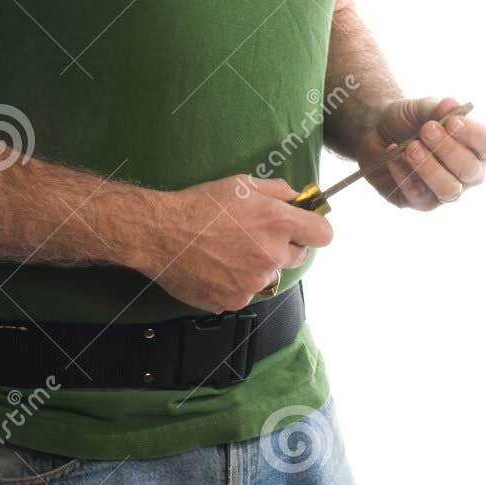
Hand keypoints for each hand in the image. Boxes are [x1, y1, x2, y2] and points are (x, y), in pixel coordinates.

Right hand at [144, 174, 332, 313]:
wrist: (161, 233)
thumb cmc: (200, 205)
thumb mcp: (242, 184)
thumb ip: (278, 190)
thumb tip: (298, 198)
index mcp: (278, 223)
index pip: (324, 234)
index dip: (314, 229)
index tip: (305, 229)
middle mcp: (271, 255)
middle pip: (298, 257)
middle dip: (283, 247)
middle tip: (254, 237)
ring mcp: (254, 282)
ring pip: (269, 276)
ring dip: (257, 267)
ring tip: (228, 252)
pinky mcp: (235, 301)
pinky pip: (246, 293)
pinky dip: (235, 283)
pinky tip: (216, 267)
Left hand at [357, 96, 485, 211]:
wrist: (375, 132)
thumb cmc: (407, 121)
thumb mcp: (418, 108)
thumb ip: (435, 107)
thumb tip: (451, 103)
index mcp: (475, 147)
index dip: (474, 134)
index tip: (452, 121)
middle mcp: (466, 173)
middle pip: (470, 170)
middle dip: (448, 149)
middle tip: (426, 130)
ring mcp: (445, 190)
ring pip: (449, 189)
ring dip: (429, 167)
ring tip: (410, 147)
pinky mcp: (421, 202)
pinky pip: (418, 195)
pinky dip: (404, 174)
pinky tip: (393, 156)